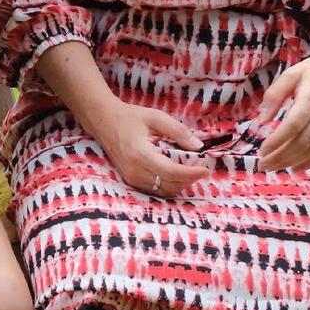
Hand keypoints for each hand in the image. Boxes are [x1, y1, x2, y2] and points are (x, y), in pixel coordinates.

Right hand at [92, 97, 207, 197]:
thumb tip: (198, 147)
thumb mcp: (156, 118)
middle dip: (189, 178)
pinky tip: (177, 173)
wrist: (104, 122)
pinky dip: (170, 185)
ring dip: (181, 183)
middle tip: (200, 165)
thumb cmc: (130, 118)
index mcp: (140, 154)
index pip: (171, 172)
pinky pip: (155, 190)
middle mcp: (134, 170)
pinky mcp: (131, 181)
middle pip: (169, 184)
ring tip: (190, 169)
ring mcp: (131, 178)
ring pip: (164, 191)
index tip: (205, 169)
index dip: (191, 173)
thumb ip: (179, 131)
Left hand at [255, 47, 309, 171]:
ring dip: (293, 162)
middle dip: (281, 156)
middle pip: (302, 142)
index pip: (293, 125)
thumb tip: (261, 119)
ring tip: (275, 168)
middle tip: (264, 164)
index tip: (261, 150)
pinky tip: (297, 167)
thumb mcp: (293, 73)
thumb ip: (274, 94)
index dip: (276, 141)